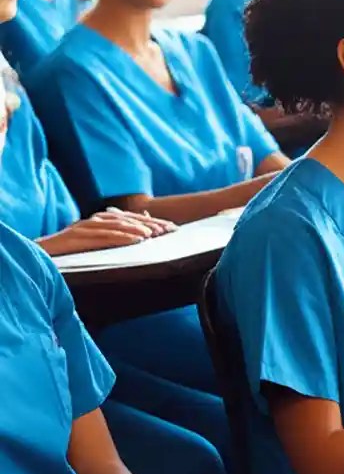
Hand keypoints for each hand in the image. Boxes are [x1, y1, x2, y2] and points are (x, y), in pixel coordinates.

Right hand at [40, 209, 177, 255]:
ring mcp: (84, 226)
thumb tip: (145, 229)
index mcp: (102, 220)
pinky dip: (121, 237)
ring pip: (117, 226)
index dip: (154, 222)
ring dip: (138, 229)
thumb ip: (118, 234)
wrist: (39, 255)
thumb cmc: (71, 251)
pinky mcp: (76, 236)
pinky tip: (135, 241)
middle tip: (170, 230)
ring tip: (155, 235)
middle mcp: (95, 220)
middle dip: (151, 224)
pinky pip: (103, 236)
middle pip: (129, 219)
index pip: (133, 219)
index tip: (173, 228)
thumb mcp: (97, 242)